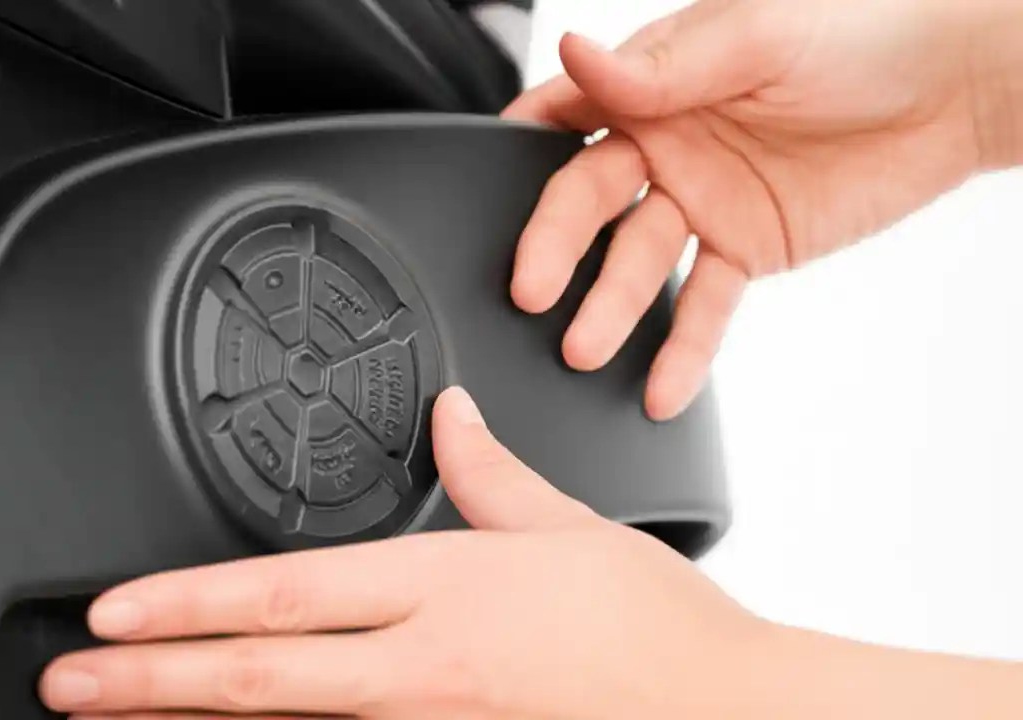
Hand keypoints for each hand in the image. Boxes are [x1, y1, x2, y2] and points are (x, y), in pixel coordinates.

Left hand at [39, 387, 767, 718]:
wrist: (729, 713)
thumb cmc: (656, 627)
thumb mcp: (569, 529)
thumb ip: (491, 472)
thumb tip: (452, 415)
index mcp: (444, 588)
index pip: (284, 595)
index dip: (186, 604)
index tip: (114, 609)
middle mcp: (421, 669)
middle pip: (256, 678)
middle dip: (146, 682)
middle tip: (64, 682)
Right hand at [506, 0, 1022, 419]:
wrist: (954, 87)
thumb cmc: (862, 32)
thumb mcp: (754, 37)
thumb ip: (658, 67)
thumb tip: (571, 54)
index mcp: (654, 84)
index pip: (565, 115)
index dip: (520, 148)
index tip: (483, 184)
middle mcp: (666, 146)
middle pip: (590, 201)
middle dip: (556, 248)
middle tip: (530, 290)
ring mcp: (703, 203)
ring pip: (639, 262)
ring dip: (610, 308)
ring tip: (585, 350)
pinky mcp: (746, 250)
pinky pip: (704, 306)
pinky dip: (682, 350)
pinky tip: (658, 389)